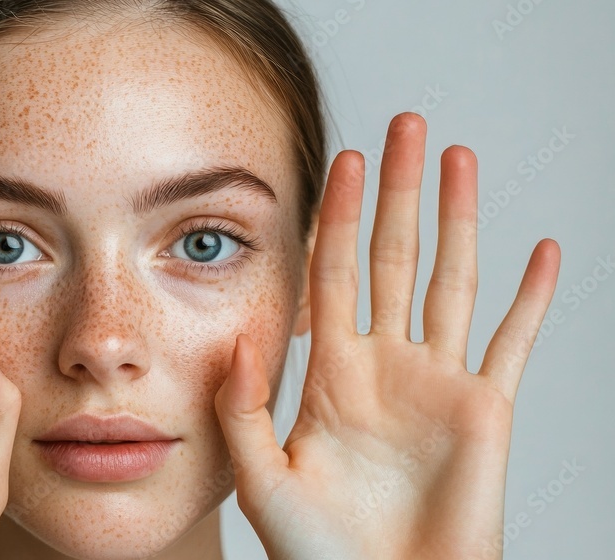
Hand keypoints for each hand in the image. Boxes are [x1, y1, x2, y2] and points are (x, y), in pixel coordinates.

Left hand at [215, 113, 560, 558]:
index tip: (339, 163)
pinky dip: (532, 299)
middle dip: (396, 193)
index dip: (337, 219)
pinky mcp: (484, 411)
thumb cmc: (319, 554)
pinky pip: (513, 342)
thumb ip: (243, 409)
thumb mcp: (263, 477)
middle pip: (393, 258)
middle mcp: (383, 365)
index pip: (332, 275)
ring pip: (451, 280)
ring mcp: (436, 383)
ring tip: (459, 159)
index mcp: (330, 374)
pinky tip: (541, 252)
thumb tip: (237, 338)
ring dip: (458, 219)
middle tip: (402, 127)